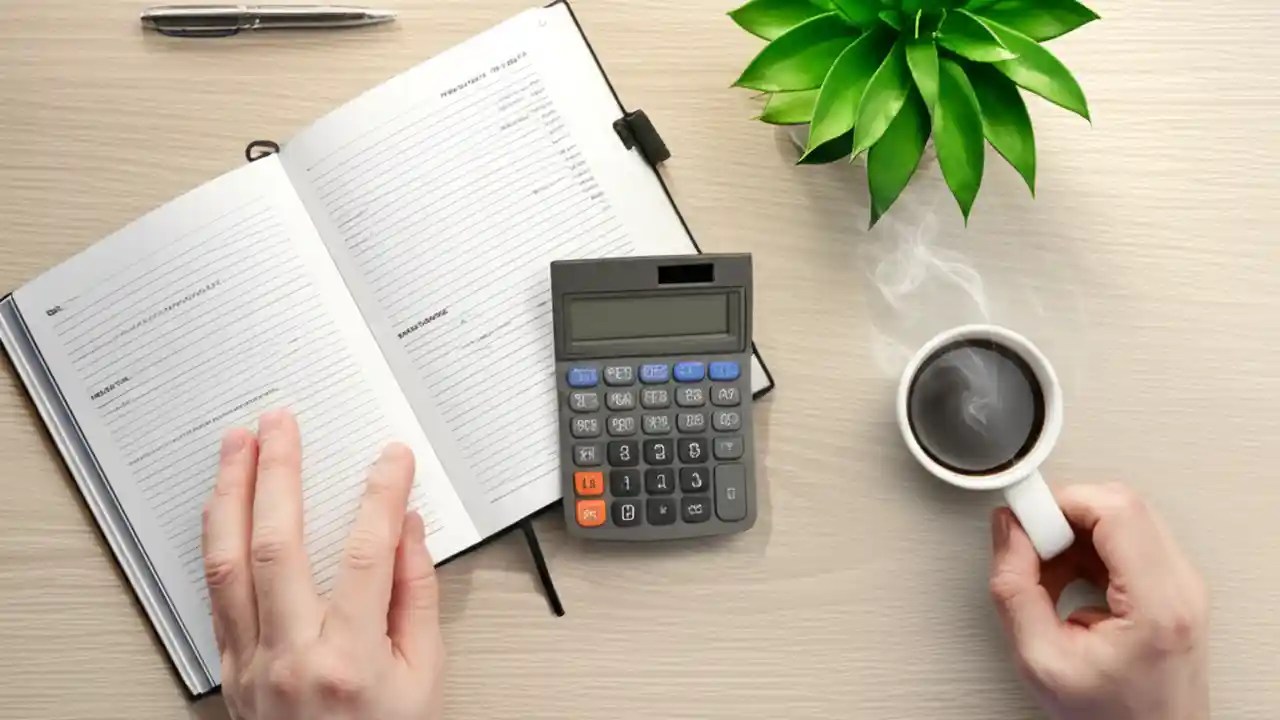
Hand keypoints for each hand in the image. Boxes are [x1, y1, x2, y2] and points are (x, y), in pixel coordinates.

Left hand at [202, 408, 444, 719]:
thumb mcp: (424, 678)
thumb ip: (416, 598)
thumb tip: (407, 530)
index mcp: (350, 660)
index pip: (366, 555)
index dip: (380, 496)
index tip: (391, 458)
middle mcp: (291, 657)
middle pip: (276, 545)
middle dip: (278, 473)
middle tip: (282, 424)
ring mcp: (251, 663)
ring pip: (227, 563)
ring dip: (230, 494)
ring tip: (238, 445)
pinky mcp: (228, 668)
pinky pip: (214, 593)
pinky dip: (216, 539)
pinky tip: (223, 506)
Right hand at [989, 483, 1208, 719]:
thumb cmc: (1110, 717)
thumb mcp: (1040, 659)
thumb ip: (1014, 588)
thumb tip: (1008, 531)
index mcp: (1157, 605)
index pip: (1116, 510)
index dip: (1060, 502)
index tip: (1023, 517)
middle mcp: (1181, 587)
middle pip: (1120, 505)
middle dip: (1062, 516)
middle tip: (1030, 545)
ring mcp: (1183, 584)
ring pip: (1121, 517)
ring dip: (1072, 534)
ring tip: (1047, 573)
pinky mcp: (1173, 584)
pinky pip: (1125, 539)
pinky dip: (1086, 549)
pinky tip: (1066, 579)